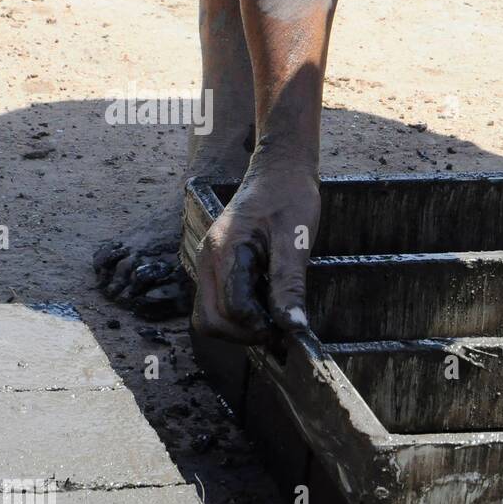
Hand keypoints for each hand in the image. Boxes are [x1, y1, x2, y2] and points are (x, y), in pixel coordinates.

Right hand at [192, 167, 320, 343]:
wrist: (279, 169)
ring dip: (242, 327)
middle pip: (211, 321)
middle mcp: (208, 260)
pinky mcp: (218, 267)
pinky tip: (269, 304)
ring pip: (212, 316)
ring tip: (277, 318)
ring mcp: (209, 264)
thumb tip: (293, 326)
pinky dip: (241, 314)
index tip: (287, 330)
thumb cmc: (289, 197)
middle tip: (281, 330)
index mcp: (225, 251)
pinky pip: (220, 303)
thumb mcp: (295, 240)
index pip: (230, 311)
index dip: (258, 328)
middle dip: (245, 334)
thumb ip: (290, 285)